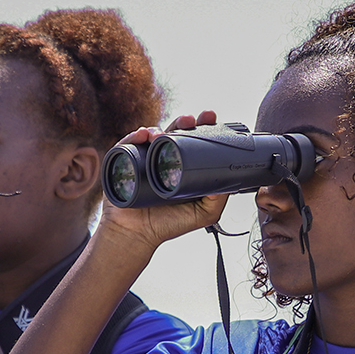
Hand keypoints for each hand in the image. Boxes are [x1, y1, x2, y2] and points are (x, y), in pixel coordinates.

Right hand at [99, 110, 229, 251]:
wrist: (138, 235)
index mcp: (184, 165)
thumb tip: (229, 180)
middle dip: (184, 121)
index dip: (203, 127)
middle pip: (175, 132)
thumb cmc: (167, 224)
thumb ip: (217, 198)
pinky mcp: (124, 161)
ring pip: (152, 134)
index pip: (195, 141)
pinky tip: (143, 136)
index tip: (210, 118)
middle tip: (191, 120)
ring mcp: (144, 158)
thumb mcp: (203, 214)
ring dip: (159, 128)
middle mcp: (164, 158)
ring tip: (162, 133)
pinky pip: (128, 143)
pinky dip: (136, 136)